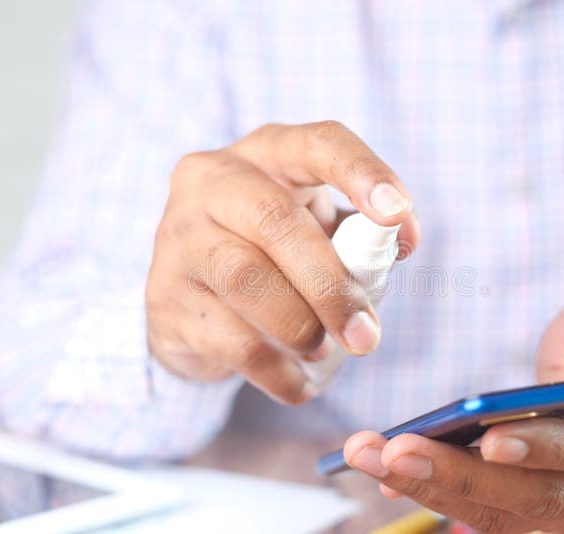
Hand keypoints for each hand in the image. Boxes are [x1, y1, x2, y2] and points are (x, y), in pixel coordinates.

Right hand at [146, 121, 419, 403]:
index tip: (398, 216)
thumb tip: (400, 243)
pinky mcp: (163, 296)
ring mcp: (178, 237)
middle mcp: (212, 182)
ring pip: (247, 280)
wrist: (195, 305)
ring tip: (322, 350)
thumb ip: (356, 235)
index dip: (361, 173)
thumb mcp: (315, 231)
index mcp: (265, 154)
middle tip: (367, 336)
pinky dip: (278, 370)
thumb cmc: (274, 257)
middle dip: (331, 284)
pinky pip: (230, 339)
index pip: (317, 143)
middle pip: (274, 219)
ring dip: (301, 327)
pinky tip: (298, 382)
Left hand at [344, 285, 563, 532]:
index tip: (488, 438)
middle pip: (541, 497)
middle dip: (463, 477)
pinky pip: (486, 510)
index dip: (547, 447)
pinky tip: (386, 469)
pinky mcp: (537, 506)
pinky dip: (434, 491)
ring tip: (369, 455)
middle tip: (394, 451)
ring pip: (504, 514)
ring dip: (432, 488)